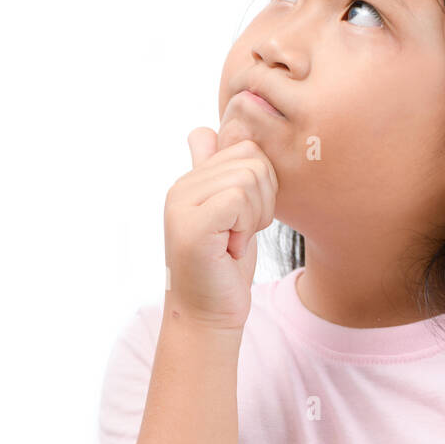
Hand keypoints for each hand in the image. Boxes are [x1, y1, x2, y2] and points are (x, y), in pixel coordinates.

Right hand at [162, 128, 278, 331]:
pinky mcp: (192, 222)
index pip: (243, 144)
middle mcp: (181, 185)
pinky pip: (239, 198)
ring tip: (235, 239)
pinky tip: (232, 247)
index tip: (246, 212)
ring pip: (249, 177)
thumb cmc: (225, 266)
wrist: (209, 312)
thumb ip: (224, 175)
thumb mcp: (232, 213)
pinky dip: (247, 225)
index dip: (261, 177)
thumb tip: (208, 131)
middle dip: (263, 198)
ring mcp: (182, 202)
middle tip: (242, 231)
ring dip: (256, 215)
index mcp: (192, 178)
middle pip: (253, 159)